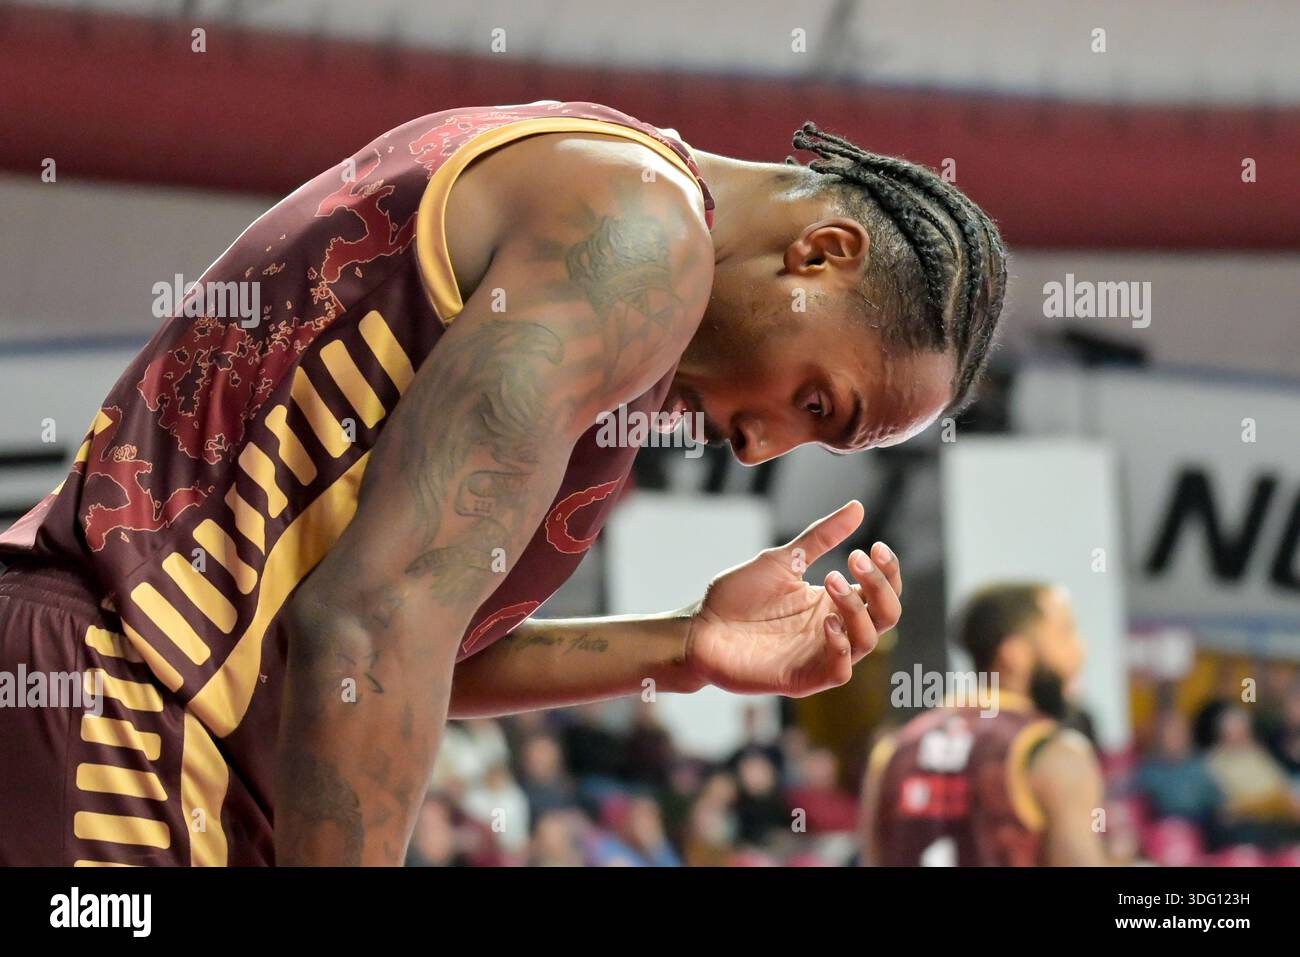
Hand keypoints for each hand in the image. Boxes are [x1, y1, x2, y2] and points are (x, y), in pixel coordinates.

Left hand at [684, 501, 901, 697]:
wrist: (699, 627)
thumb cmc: (738, 596)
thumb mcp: (783, 560)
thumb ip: (821, 538)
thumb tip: (857, 507)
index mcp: (834, 603)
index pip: (881, 592)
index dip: (888, 572)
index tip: (876, 546)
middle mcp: (835, 630)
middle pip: (886, 616)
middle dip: (879, 586)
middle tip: (855, 559)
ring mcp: (820, 656)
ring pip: (868, 641)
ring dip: (856, 608)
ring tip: (831, 580)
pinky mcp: (803, 678)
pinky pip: (840, 670)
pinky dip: (841, 646)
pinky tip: (827, 622)